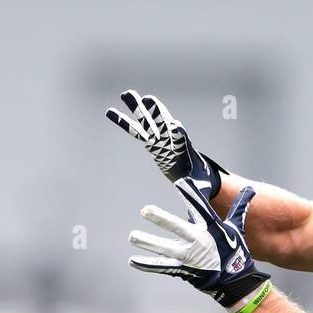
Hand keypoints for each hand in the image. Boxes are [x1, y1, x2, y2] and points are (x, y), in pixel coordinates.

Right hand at [105, 91, 224, 198]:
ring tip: (126, 93)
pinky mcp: (152, 143)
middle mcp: (172, 141)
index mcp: (185, 150)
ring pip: (148, 121)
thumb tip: (200, 219)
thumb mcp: (200, 192)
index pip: (182, 138)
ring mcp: (161, 139)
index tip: (175, 125)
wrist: (200, 176)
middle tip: (147, 98)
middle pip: (163, 122)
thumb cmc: (202, 184)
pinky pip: (136, 131)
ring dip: (137, 108)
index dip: (179, 132)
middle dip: (156, 111)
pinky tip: (110, 112)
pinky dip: (124, 122)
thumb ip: (198, 201)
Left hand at [128, 177, 269, 310]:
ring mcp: (188, 258)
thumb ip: (239, 208)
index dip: (190, 195)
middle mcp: (197, 242)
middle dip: (161, 219)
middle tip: (145, 210)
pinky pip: (161, 267)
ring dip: (147, 243)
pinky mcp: (181, 271)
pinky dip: (147, 265)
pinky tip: (132, 260)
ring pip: (164, 249)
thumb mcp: (236, 229)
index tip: (181, 183)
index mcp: (210, 229)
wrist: (234, 283)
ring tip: (132, 236)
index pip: (199, 208)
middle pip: (176, 228)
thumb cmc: (234, 252)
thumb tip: (250, 190)